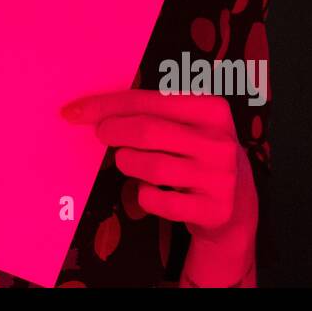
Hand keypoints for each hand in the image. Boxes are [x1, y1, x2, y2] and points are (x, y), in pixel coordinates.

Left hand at [60, 88, 256, 250]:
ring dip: (128, 163)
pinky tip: (150, 189)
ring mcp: (220, 178)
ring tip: (127, 160)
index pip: (147, 100)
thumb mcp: (187, 124)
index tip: (75, 112)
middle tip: (102, 135)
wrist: (236, 203)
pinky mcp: (213, 210)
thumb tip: (91, 109)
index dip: (106, 106)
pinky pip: (157, 201)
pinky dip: (143, 195)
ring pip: (151, 167)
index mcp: (212, 109)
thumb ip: (151, 112)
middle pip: (147, 131)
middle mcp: (220, 142)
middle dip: (113, 131)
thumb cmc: (197, 152)